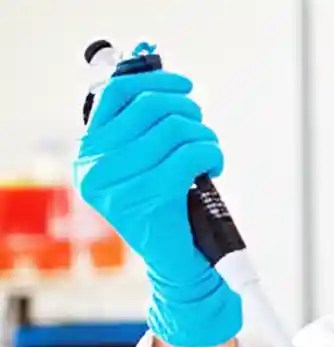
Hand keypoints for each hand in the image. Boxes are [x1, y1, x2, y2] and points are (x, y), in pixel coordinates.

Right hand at [74, 69, 241, 346]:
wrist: (178, 264)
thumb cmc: (168, 207)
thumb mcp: (148, 162)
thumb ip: (142, 121)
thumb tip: (150, 63)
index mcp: (90, 153)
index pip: (116, 95)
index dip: (155, 81)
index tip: (183, 86)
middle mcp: (96, 169)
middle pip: (151, 108)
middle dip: (188, 111)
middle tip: (201, 128)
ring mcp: (118, 188)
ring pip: (175, 130)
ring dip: (204, 136)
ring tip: (208, 153)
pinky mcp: (148, 203)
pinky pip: (190, 156)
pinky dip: (212, 155)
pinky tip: (212, 168)